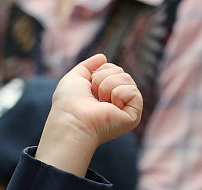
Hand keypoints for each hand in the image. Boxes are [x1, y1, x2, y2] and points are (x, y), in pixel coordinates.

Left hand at [37, 54, 142, 176]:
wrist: (72, 121)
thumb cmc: (68, 103)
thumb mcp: (75, 78)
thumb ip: (87, 66)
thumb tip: (103, 57)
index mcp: (104, 95)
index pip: (113, 69)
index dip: (99, 72)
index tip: (88, 87)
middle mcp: (116, 103)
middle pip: (121, 72)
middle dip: (103, 78)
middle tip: (93, 96)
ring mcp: (126, 110)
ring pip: (127, 79)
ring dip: (107, 86)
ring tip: (99, 102)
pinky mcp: (133, 117)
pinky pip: (133, 91)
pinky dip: (118, 94)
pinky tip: (110, 108)